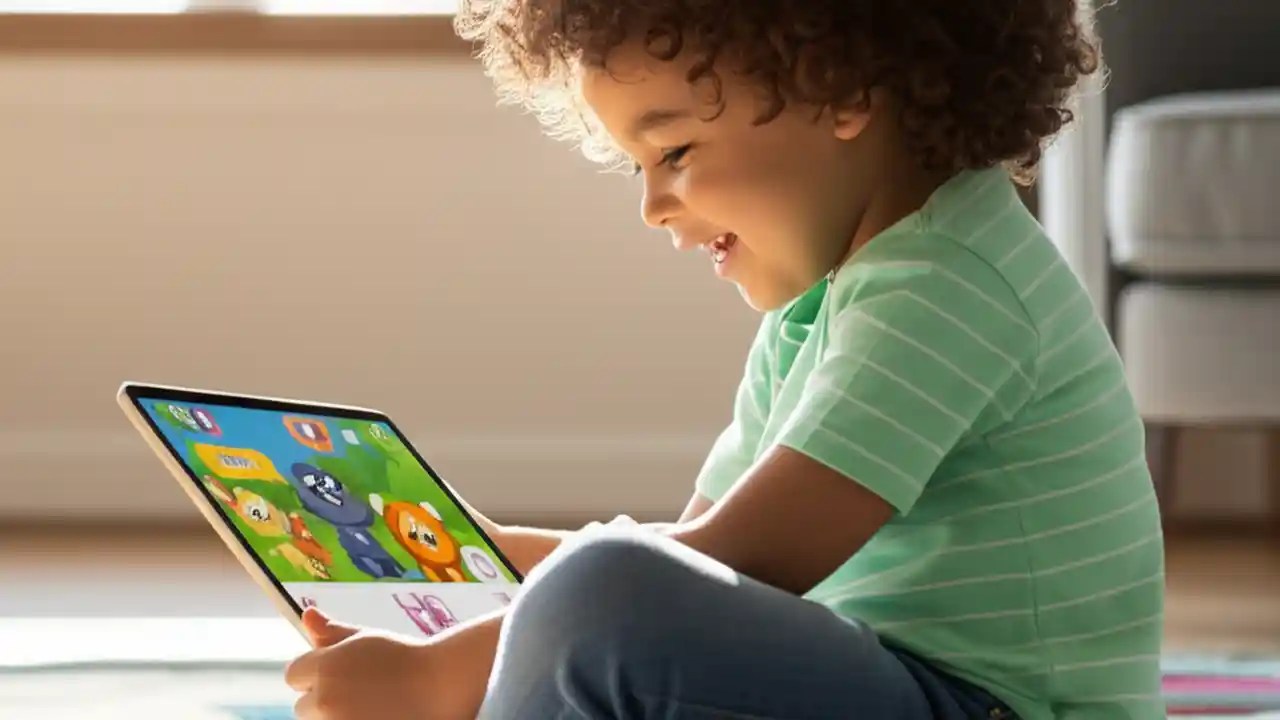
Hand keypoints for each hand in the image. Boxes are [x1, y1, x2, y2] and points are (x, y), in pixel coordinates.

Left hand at [285, 607, 442, 719]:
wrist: (441, 685)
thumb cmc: (406, 658)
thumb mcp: (367, 639)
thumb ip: (332, 632)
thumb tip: (306, 615)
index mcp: (325, 665)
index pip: (294, 674)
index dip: (313, 675)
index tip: (339, 677)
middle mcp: (325, 697)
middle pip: (303, 706)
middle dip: (324, 700)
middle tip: (360, 693)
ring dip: (335, 716)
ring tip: (370, 706)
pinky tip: (376, 714)